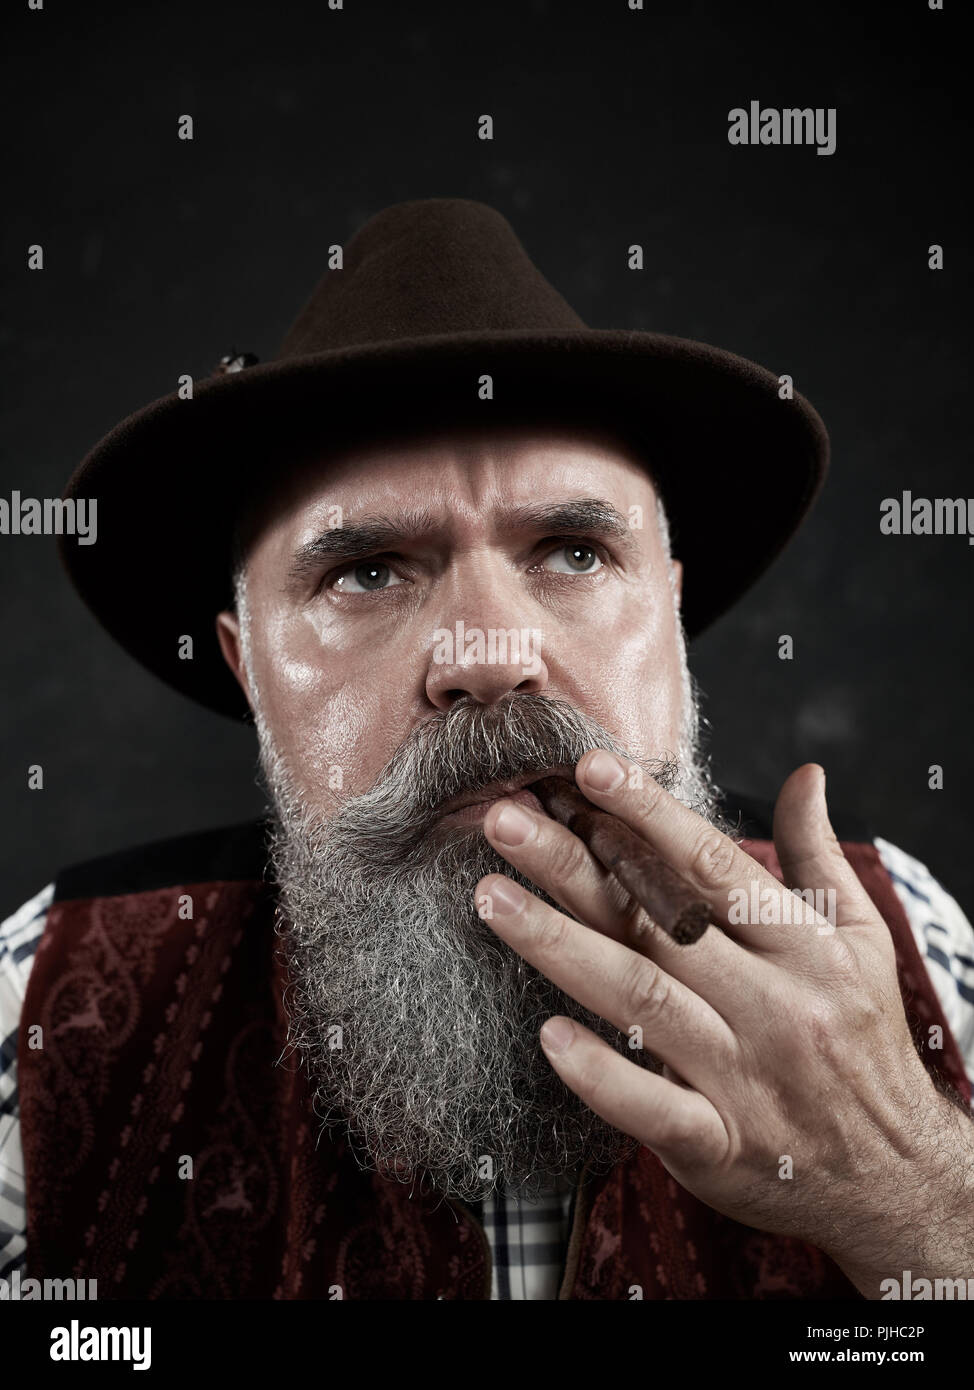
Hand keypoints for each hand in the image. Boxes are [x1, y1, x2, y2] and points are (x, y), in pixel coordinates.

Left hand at [475, 753, 973, 1296]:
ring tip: (490, 897)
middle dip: (574, 864)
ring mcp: (744, 1077)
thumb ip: (817, 855)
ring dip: (559, 946)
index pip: (713, 865)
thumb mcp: (860, 939)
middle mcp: (772, 1003)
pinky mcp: (718, 1144)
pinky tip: (547, 1035)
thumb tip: (803, 775)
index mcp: (803, 946)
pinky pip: (653, 1109)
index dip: (648, 813)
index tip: (586, 769)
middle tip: (503, 818)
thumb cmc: (862, 1039)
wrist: (896, 1175)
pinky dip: (601, 1074)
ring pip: (641, 1000)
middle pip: (657, 921)